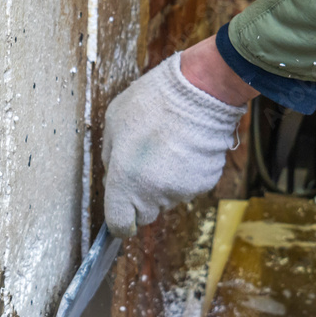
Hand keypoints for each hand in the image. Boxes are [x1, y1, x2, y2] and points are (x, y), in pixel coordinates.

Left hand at [101, 44, 252, 237]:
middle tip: (143, 166)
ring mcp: (181, 191)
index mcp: (124, 182)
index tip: (120, 212)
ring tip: (166, 149)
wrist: (200, 92)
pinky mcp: (205, 183)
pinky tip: (184, 149)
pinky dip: (185, 175)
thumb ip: (110, 157)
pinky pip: (188, 187)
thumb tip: (113, 174)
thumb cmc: (152, 103)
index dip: (118, 221)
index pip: (119, 224)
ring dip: (163, 184)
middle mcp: (153, 194)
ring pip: (166, 199)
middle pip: (144, 213)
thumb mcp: (112, 124)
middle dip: (140, 198)